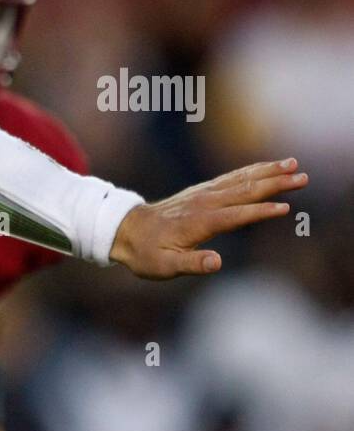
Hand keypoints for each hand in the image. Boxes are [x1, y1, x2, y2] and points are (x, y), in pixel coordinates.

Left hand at [110, 158, 307, 278]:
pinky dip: (251, 170)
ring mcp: (203, 194)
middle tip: (303, 177)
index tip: (285, 207)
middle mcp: (203, 203)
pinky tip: (267, 167)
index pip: (236, 215)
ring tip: (293, 164)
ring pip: (240, 180)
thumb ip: (192, 264)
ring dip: (267, 172)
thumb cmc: (146, 253)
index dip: (259, 211)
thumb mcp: (165, 266)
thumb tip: (217, 263)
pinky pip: (231, 178)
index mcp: (199, 222)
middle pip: (244, 190)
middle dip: (274, 184)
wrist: (126, 231)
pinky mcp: (202, 191)